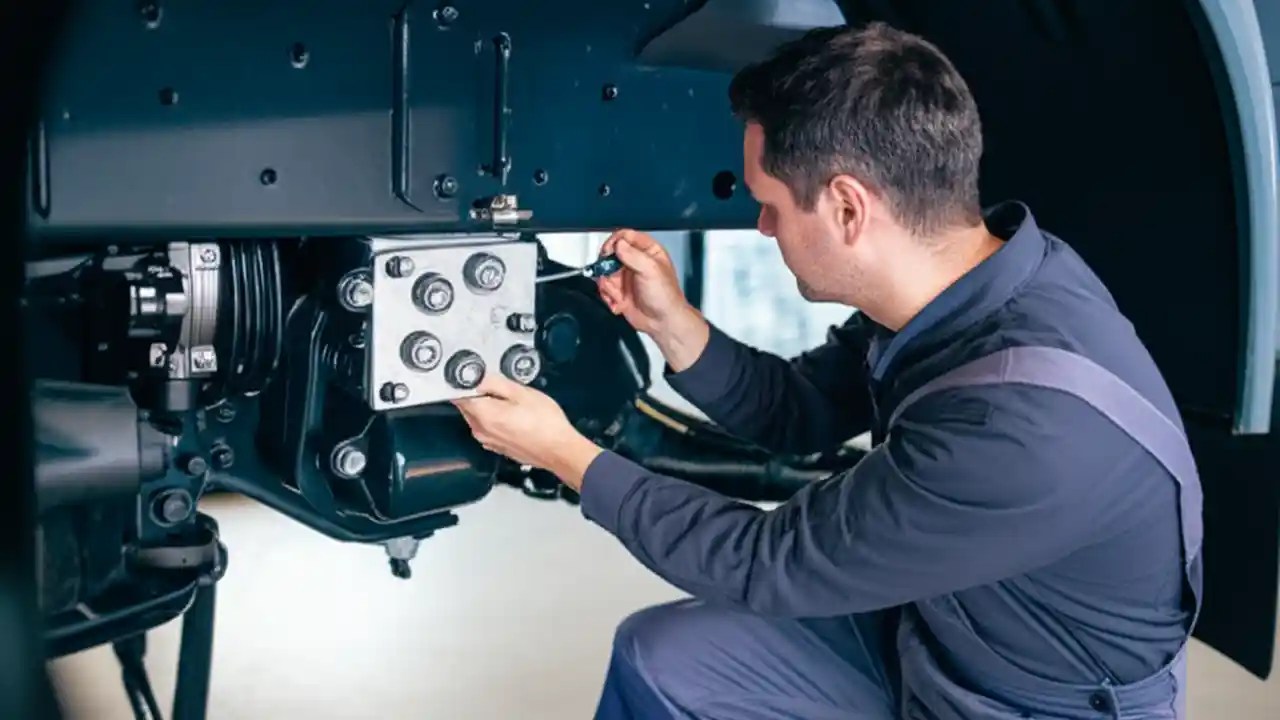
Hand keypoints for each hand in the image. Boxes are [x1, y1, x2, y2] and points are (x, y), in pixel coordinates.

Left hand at [451, 373, 602, 489]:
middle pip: (467, 406)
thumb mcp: (522, 393)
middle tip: (501, 388)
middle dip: (478, 394)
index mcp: (483, 415)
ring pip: (478, 417)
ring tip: (512, 404)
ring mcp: (489, 441)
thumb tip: (480, 378)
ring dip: (489, 407)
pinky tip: (515, 417)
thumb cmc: (545, 424)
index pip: (458, 395)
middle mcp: (480, 431)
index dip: (466, 383)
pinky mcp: (498, 447)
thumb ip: (496, 382)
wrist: (560, 451)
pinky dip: (496, 420)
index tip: (477, 377)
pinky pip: (489, 428)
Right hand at [597, 229, 688, 335]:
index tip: (608, 252)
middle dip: (606, 266)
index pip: (625, 236)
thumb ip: (633, 254)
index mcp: (647, 251)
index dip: (614, 242)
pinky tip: (618, 302)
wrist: (662, 322)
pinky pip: (604, 288)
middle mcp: (635, 262)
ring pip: (604, 272)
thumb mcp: (651, 270)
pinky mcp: (619, 291)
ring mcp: (626, 276)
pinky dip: (607, 295)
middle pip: (610, 254)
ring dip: (607, 284)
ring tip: (616, 293)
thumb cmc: (665, 297)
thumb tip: (618, 244)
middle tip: (608, 274)